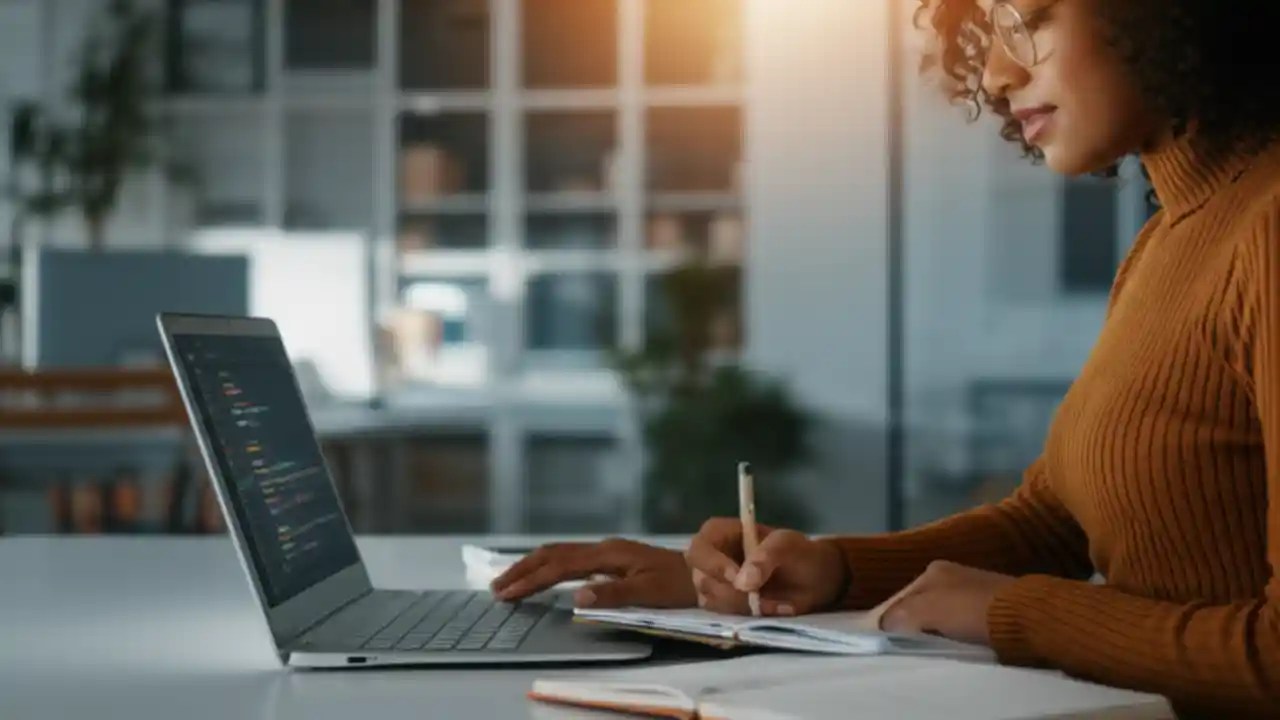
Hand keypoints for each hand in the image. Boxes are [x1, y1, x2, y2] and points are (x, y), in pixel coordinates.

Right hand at [489, 538, 696, 608]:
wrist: (701, 572)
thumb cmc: (677, 585)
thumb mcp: (648, 592)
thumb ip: (612, 594)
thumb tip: (576, 596)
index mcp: (608, 554)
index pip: (559, 566)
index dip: (530, 579)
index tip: (507, 592)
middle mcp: (603, 547)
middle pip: (552, 553)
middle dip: (522, 569)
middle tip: (496, 587)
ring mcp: (606, 550)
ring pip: (559, 552)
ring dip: (532, 566)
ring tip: (509, 581)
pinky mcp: (610, 557)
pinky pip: (570, 558)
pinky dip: (548, 566)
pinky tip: (542, 575)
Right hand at [684, 518, 847, 616]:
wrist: (815, 578)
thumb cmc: (797, 552)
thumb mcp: (786, 545)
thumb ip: (765, 558)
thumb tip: (742, 582)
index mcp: (717, 534)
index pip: (700, 550)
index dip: (714, 565)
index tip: (738, 578)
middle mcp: (709, 561)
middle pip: (703, 581)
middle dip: (732, 594)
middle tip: (762, 599)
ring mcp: (715, 586)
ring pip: (713, 604)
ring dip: (745, 608)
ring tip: (778, 603)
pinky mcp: (725, 608)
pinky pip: (726, 619)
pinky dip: (752, 619)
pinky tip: (776, 610)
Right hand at [878, 560, 1016, 645]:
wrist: (1024, 615)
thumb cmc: (970, 610)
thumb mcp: (927, 610)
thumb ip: (899, 615)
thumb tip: (882, 625)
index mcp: (932, 570)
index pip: (900, 597)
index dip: (891, 620)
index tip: (889, 642)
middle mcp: (951, 574)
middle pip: (921, 605)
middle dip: (914, 625)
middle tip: (910, 648)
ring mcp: (973, 588)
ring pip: (942, 615)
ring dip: (936, 631)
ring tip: (934, 649)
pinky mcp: (991, 605)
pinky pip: (962, 621)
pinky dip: (956, 633)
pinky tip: (958, 643)